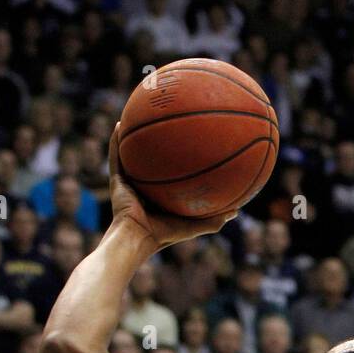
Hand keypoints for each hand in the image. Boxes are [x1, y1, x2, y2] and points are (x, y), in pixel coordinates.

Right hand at [108, 124, 237, 254]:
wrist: (138, 237)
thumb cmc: (166, 234)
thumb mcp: (195, 225)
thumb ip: (215, 218)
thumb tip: (237, 210)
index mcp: (160, 197)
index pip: (169, 174)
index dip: (177, 160)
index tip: (188, 143)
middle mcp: (144, 187)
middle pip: (151, 160)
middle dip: (156, 142)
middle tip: (165, 123)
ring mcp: (129, 182)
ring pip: (130, 154)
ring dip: (133, 136)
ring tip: (137, 114)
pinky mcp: (116, 180)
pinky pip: (115, 156)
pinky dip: (115, 141)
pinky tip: (119, 124)